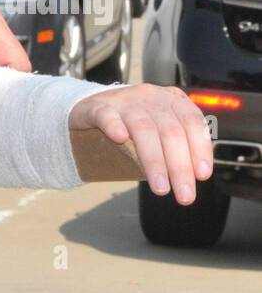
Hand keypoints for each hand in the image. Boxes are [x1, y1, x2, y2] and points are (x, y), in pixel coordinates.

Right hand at [69, 83, 213, 204]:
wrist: (92, 108)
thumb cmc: (130, 124)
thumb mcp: (159, 129)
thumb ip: (173, 145)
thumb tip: (192, 176)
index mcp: (172, 101)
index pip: (192, 122)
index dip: (200, 149)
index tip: (201, 176)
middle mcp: (151, 97)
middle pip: (170, 132)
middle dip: (180, 167)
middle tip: (184, 194)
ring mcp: (124, 101)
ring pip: (143, 129)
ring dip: (154, 161)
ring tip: (160, 187)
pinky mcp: (98, 107)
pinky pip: (107, 116)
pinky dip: (114, 126)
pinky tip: (119, 139)